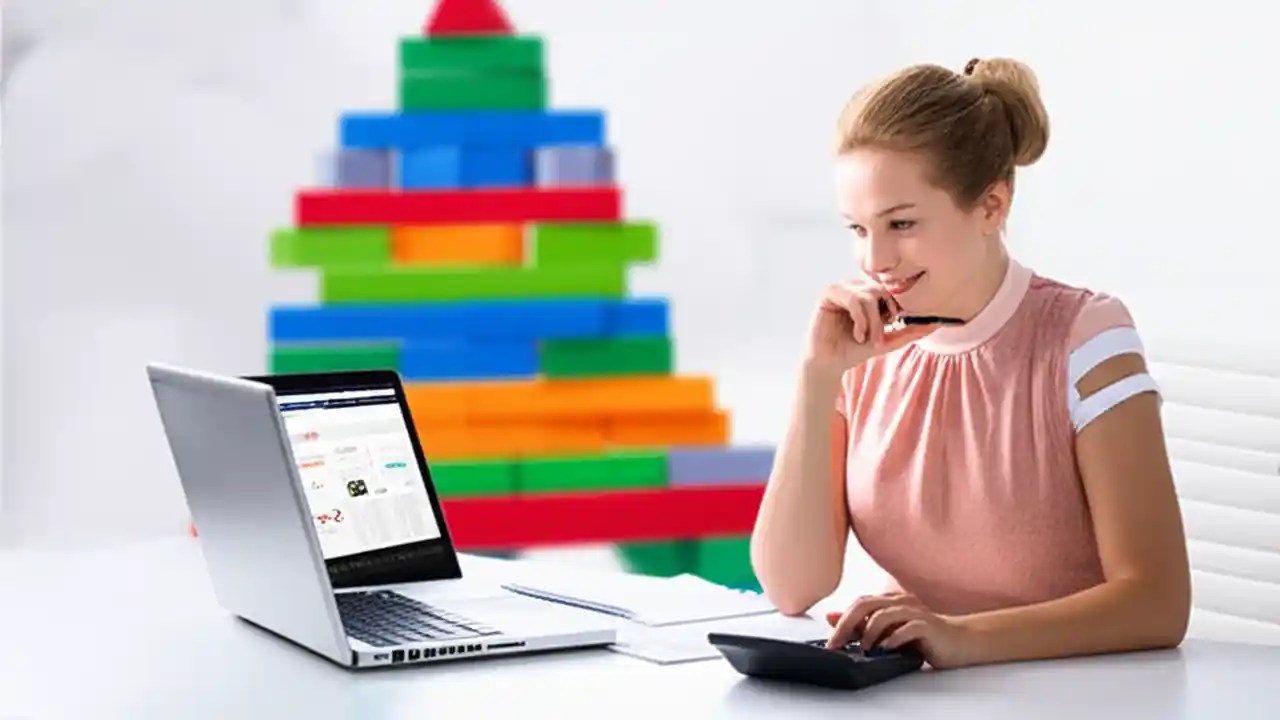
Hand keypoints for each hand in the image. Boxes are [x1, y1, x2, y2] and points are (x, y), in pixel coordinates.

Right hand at [805, 281, 940, 372]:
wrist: (830, 363)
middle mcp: (856, 286)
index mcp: (869, 293)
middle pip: (881, 291)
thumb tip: (936, 324)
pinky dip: (860, 319)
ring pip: (869, 296)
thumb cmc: (855, 350)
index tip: (895, 324)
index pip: (890, 289)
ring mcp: (842, 287)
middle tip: (879, 340)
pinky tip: (857, 335)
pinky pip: (853, 299)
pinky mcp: (828, 293)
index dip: (896, 306)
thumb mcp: (887, 340)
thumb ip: (909, 331)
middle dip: (884, 318)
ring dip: (872, 322)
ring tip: (866, 340)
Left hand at [824, 592, 980, 669]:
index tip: (831, 642)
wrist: (958, 641)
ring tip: (865, 649)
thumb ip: (861, 624)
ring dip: (869, 633)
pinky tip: (886, 649)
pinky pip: (908, 628)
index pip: (859, 604)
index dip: (841, 621)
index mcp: (889, 600)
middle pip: (866, 605)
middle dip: (847, 625)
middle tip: (838, 644)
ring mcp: (915, 612)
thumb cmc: (921, 637)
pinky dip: (894, 639)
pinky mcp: (928, 626)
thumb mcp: (887, 631)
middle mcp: (900, 602)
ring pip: (884, 615)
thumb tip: (831, 618)